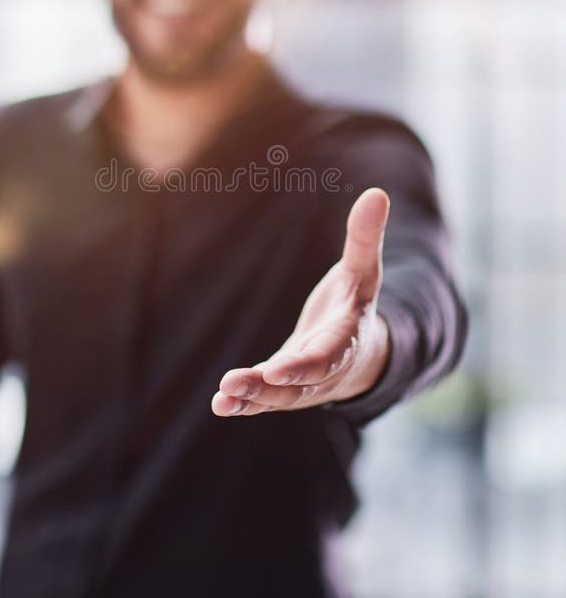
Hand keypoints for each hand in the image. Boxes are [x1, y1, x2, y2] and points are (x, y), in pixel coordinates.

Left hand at [212, 187, 391, 416]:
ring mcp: (305, 387)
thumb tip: (377, 193)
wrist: (362, 351)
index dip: (302, 366)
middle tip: (231, 384)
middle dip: (266, 387)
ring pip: (279, 399)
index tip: (276, 370)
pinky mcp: (285, 390)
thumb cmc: (357, 304)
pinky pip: (267, 401)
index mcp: (345, 341)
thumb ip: (365, 239)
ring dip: (251, 399)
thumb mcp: (364, 271)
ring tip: (222, 400)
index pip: (324, 358)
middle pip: (297, 385)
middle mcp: (326, 371)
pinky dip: (245, 403)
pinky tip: (221, 403)